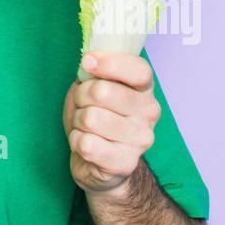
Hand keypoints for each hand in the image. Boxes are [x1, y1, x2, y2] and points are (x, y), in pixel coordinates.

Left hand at [61, 52, 160, 194]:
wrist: (101, 163)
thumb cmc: (97, 117)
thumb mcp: (95, 88)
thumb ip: (96, 73)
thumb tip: (89, 62)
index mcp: (144, 89)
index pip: (139, 70)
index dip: (110, 63)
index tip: (87, 62)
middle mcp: (149, 113)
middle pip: (102, 91)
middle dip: (81, 96)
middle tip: (83, 105)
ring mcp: (140, 140)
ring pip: (91, 118)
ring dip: (78, 121)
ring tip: (86, 127)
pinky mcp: (125, 163)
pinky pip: (86, 143)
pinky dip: (76, 141)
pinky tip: (86, 144)